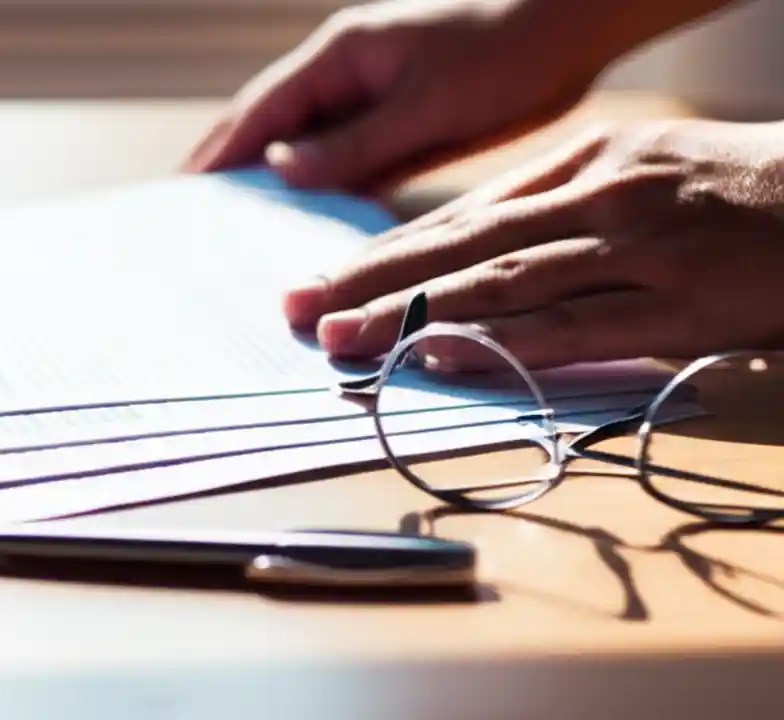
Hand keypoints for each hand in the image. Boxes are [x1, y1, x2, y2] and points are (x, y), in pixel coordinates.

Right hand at [184, 0, 616, 190]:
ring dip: (274, 185)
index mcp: (338, 57)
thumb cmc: (502, 50)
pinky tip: (306, 222)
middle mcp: (344, 78)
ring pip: (307, 150)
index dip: (220, 150)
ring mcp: (369, 100)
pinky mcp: (399, 123)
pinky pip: (346, 162)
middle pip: (272, 130)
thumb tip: (282, 170)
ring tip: (237, 230)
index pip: (261, 110)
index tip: (183, 188)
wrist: (567, 30)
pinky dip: (322, 190)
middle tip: (194, 218)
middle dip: (232, 169)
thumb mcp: (426, 103)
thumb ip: (355, 141)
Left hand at [285, 119, 783, 370]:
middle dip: (371, 282)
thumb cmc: (738, 188)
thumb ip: (554, 206)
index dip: (385, 253)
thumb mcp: (638, 171)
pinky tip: (443, 362)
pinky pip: (574, 331)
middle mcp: (597, 200)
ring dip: (412, 317)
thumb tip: (466, 248)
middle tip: (300, 309)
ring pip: (501, 287)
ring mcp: (636, 251)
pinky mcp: (678, 306)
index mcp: (583, 164)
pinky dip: (503, 347)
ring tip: (344, 340)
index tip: (324, 280)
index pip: (461, 218)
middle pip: (461, 248)